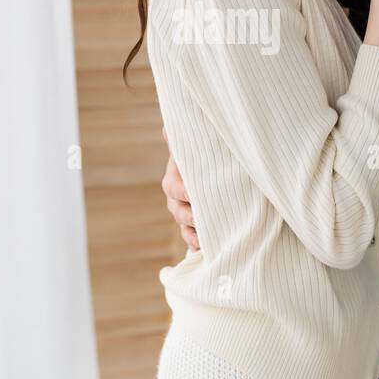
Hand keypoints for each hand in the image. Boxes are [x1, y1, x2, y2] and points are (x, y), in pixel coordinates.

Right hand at [161, 126, 196, 250]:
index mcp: (175, 179)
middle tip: (203, 219)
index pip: (176, 188)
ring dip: (193, 235)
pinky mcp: (194, 226)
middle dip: (190, 217)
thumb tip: (167, 126)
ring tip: (204, 241)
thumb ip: (182, 140)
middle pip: (178, 212)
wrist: (211, 168)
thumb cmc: (203, 156)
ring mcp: (184, 213)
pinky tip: (204, 251)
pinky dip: (197, 246)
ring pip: (185, 228)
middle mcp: (176, 198)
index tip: (196, 195)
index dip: (186, 193)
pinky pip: (192, 240)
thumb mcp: (196, 147)